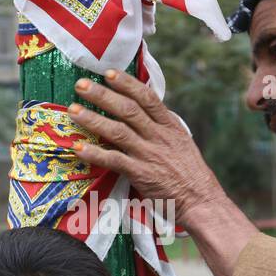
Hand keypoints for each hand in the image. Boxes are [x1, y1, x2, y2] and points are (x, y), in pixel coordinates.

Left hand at [68, 70, 223, 226]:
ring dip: (93, 120)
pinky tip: (78, 147)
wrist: (201, 201)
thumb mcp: (181, 143)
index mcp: (170, 126)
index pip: (147, 98)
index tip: (108, 73)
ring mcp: (150, 155)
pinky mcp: (142, 175)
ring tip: (73, 111)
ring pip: (118, 131)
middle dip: (103, 95)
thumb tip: (144, 112)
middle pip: (128, 110)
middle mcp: (160, 137)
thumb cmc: (190, 174)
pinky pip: (114, 161)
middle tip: (81, 85)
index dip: (127, 84)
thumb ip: (162, 128)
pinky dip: (95, 154)